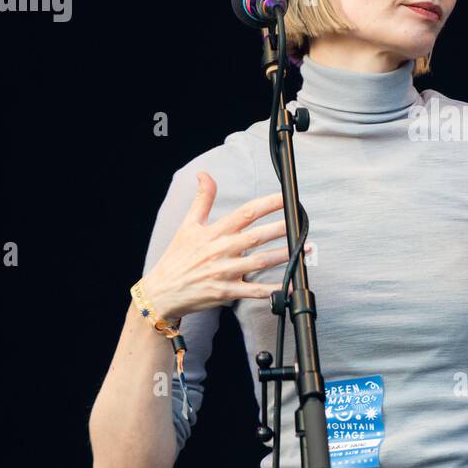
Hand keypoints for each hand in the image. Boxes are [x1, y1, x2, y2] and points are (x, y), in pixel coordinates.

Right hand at [142, 173, 309, 319]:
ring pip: (259, 263)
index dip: (267, 204)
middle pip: (256, 237)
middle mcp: (221, 251)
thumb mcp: (187, 225)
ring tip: (305, 249)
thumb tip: (205, 174)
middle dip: (280, 229)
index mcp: (214, 233)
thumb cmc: (177, 258)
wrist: (162, 292)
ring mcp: (224, 273)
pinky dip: (272, 290)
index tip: (286, 198)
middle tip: (302, 222)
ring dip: (284, 256)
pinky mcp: (226, 293)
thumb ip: (202, 199)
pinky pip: (254, 292)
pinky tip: (290, 285)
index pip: (244, 213)